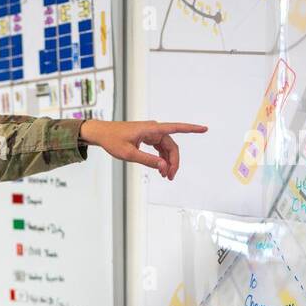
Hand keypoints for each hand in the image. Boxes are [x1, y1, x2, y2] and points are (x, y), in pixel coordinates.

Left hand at [80, 119, 206, 179]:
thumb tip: (163, 167)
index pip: (176, 128)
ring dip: (168, 162)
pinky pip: (159, 148)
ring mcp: (151, 133)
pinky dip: (161, 159)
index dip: (191, 129)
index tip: (204, 129)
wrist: (101, 134)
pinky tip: (161, 169)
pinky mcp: (147, 137)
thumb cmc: (112, 140)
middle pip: (171, 146)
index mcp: (151, 129)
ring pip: (166, 148)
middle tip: (170, 177)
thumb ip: (147, 160)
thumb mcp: (129, 154)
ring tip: (166, 176)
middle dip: (173, 162)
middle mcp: (153, 129)